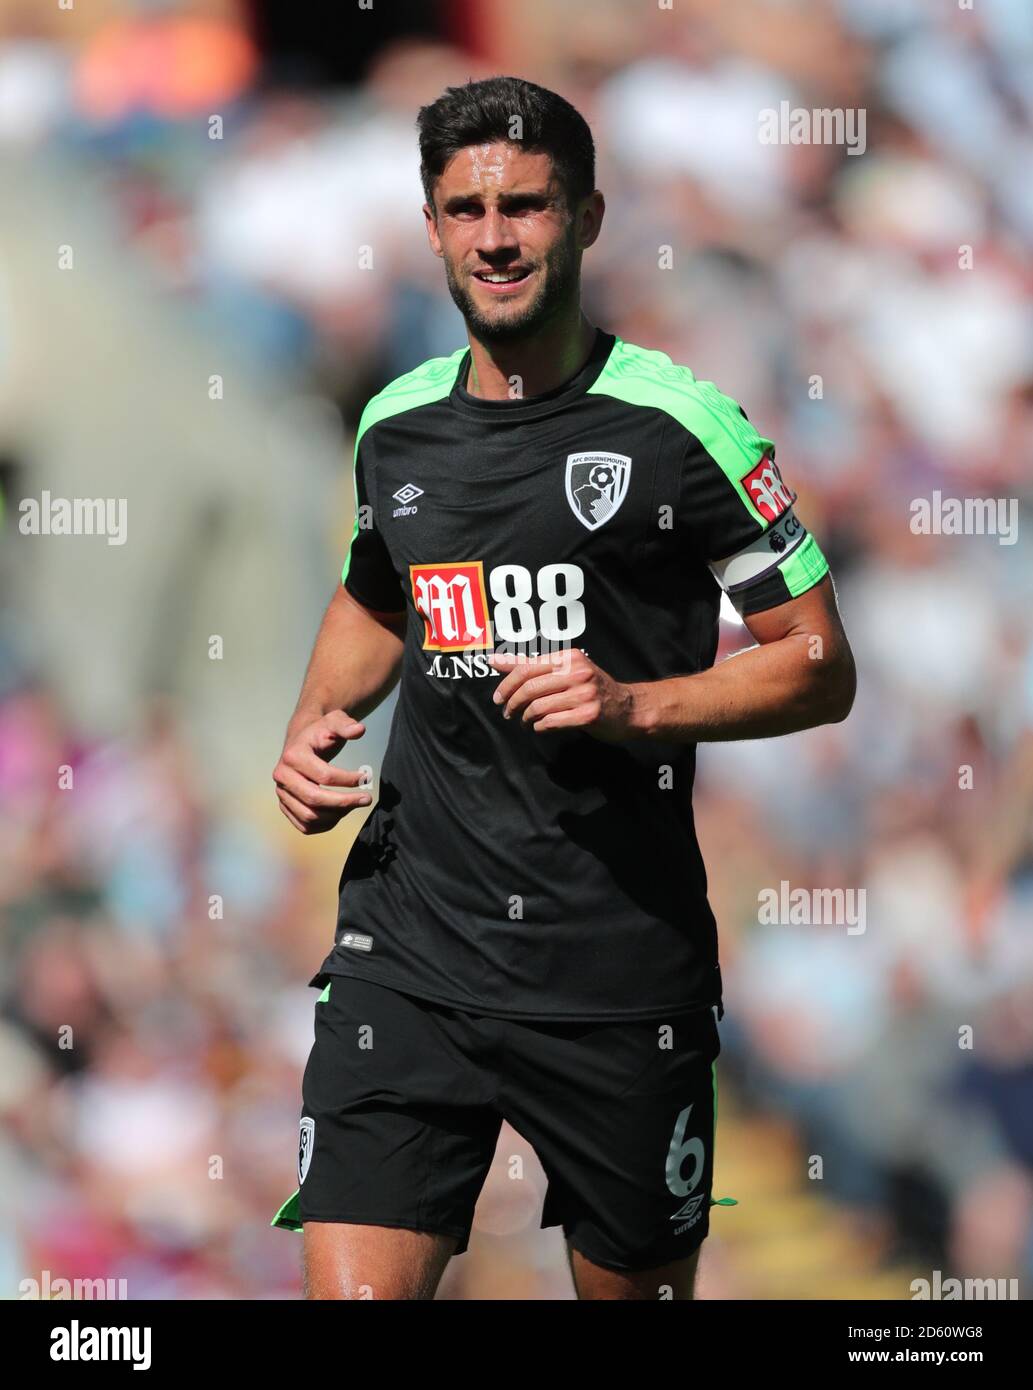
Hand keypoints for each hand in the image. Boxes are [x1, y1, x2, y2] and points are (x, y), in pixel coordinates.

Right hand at [273, 711, 371, 833]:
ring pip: (309, 816)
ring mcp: (282, 794)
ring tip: (354, 804)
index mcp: (293, 756)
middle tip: (366, 799)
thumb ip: (346, 724)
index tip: (366, 777)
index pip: (324, 776)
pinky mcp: (285, 806)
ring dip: (337, 815)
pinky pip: (305, 826)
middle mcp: (282, 777)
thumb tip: (359, 730)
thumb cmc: (320, 733)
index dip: (348, 779)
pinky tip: (341, 812)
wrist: (302, 743)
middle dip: (345, 802)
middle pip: (314, 799)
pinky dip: (325, 825)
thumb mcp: (333, 721)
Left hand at [489, 648, 635, 741]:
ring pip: (539, 706)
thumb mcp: (564, 671)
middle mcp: (578, 672)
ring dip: (526, 718)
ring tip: (526, 721)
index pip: (527, 668)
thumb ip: (529, 666)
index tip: (498, 698)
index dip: (507, 684)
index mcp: (569, 658)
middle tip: (507, 713)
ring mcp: (585, 694)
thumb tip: (494, 661)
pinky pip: (553, 722)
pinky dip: (541, 727)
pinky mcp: (589, 715)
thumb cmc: (591, 689)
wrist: (628, 709)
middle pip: (530, 688)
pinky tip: (541, 727)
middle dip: (513, 703)